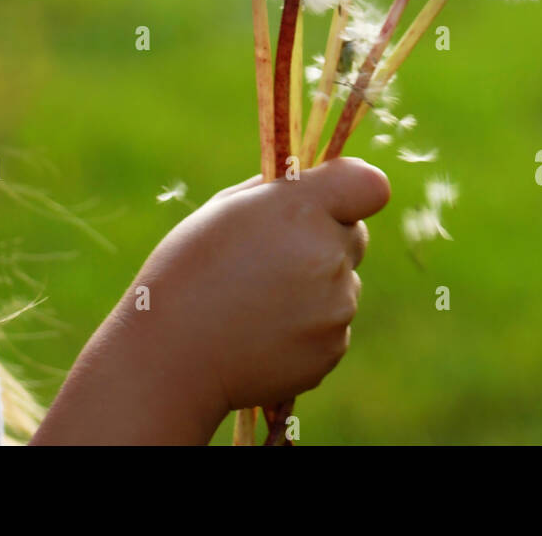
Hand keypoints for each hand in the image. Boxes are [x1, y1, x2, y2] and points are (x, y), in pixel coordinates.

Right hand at [129, 156, 390, 418]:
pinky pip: (332, 325)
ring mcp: (335, 307)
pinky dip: (307, 327)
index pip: (370, 185)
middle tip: (273, 258)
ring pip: (342, 283)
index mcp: (302, 209)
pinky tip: (263, 332)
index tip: (328, 201)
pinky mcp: (332, 349)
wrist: (170, 358)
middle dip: (326, 239)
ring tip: (257, 303)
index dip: (353, 191)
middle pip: (354, 235)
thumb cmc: (188, 271)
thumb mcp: (225, 209)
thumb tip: (311, 182)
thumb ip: (279, 192)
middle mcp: (328, 255)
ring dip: (314, 287)